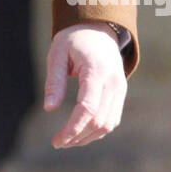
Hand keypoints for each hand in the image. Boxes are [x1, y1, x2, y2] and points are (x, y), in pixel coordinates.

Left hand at [43, 23, 126, 148]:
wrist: (99, 28)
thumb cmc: (74, 39)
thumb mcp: (57, 53)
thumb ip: (54, 81)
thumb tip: (49, 109)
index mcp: (96, 70)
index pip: (88, 108)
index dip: (73, 128)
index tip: (57, 141)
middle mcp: (113, 82)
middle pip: (99, 121)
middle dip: (78, 136)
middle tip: (58, 142)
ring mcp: (120, 88)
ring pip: (108, 124)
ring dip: (88, 137)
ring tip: (67, 140)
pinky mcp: (121, 93)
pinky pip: (112, 119)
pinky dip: (97, 130)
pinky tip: (80, 132)